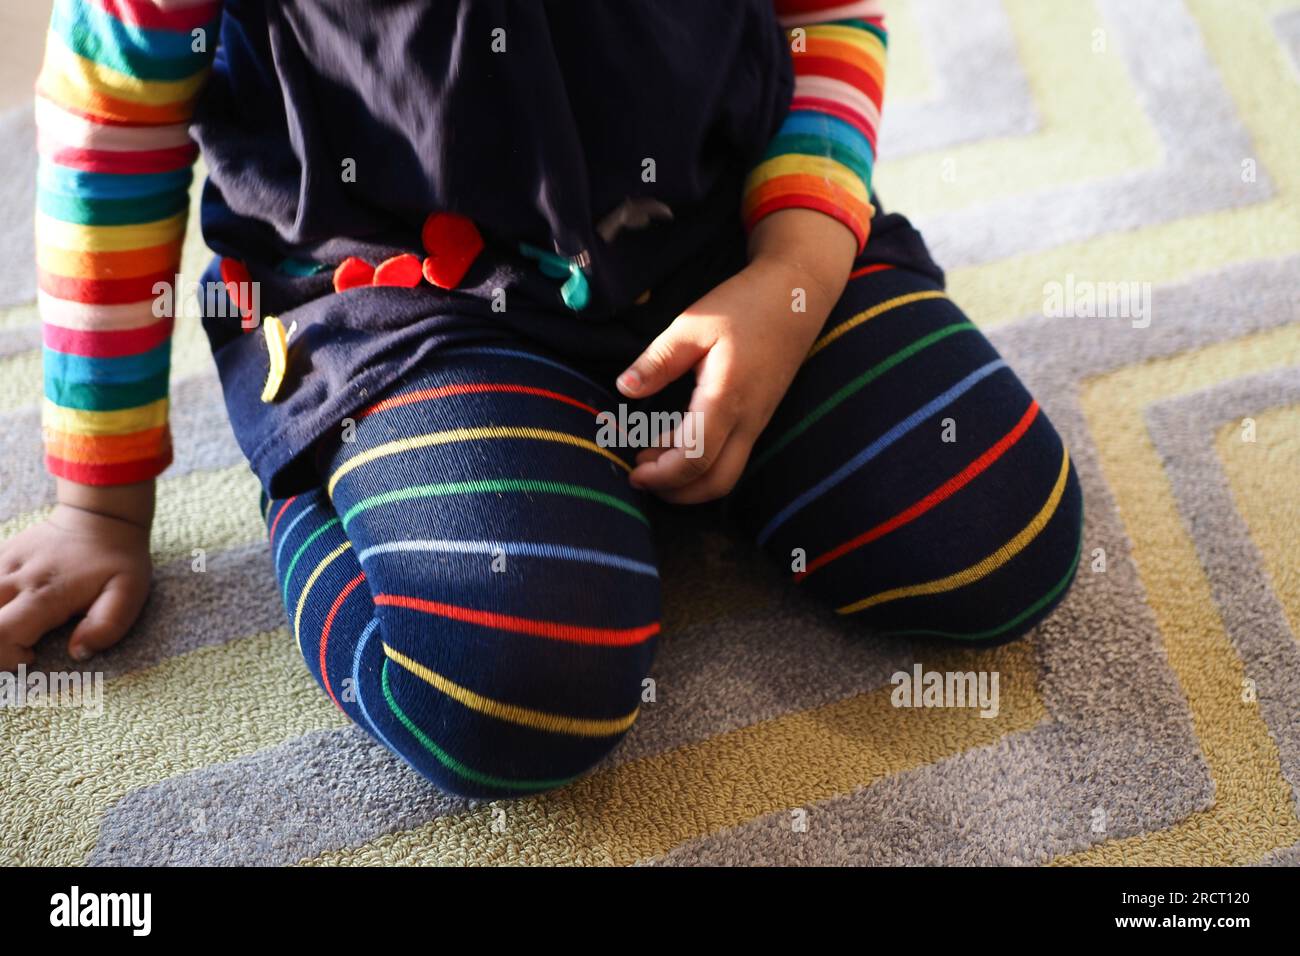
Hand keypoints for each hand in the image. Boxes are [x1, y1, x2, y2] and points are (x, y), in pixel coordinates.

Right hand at [0, 481, 153, 669]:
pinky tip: (10, 606)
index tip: (32, 654)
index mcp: (45, 594)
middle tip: (21, 642)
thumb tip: (78, 653)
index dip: (6, 657)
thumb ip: (107, 626)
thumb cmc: (118, 559)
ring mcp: (1, 565)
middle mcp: (14, 580)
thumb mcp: (128, 593)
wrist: (101, 516)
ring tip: (16, 624)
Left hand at [616, 208, 856, 502]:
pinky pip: (732, 456)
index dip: (662, 475)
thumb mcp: (693, 324)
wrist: (799, 295)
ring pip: (727, 474)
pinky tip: (674, 440)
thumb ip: (658, 360)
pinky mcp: (760, 417)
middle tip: (640, 476)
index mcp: (727, 397)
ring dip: (688, 480)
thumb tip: (624, 389)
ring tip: (650, 458)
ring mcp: (758, 422)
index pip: (695, 458)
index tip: (633, 471)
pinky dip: (701, 462)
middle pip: (717, 483)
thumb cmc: (746, 303)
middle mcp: (748, 419)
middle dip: (677, 492)